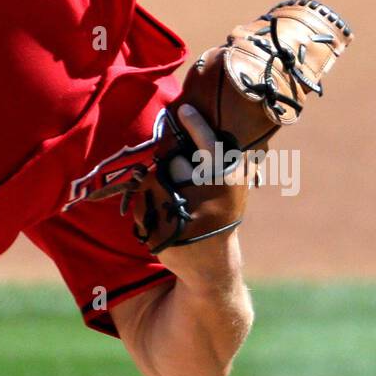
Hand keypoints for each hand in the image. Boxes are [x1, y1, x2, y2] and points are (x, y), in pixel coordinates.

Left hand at [153, 105, 249, 284]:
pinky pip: (144, 202)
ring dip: (158, 186)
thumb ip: (221, 164)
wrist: (212, 266)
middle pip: (176, 162)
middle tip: (186, 188)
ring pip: (157, 180)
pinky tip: (164, 219)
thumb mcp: (231, 190)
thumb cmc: (219, 217)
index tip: (184, 109)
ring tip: (176, 204)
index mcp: (230, 182)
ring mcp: (189, 214)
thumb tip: (203, 128)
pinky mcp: (166, 229)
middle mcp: (211, 196)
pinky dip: (146, 206)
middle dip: (174, 169)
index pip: (210, 146)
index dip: (196, 125)